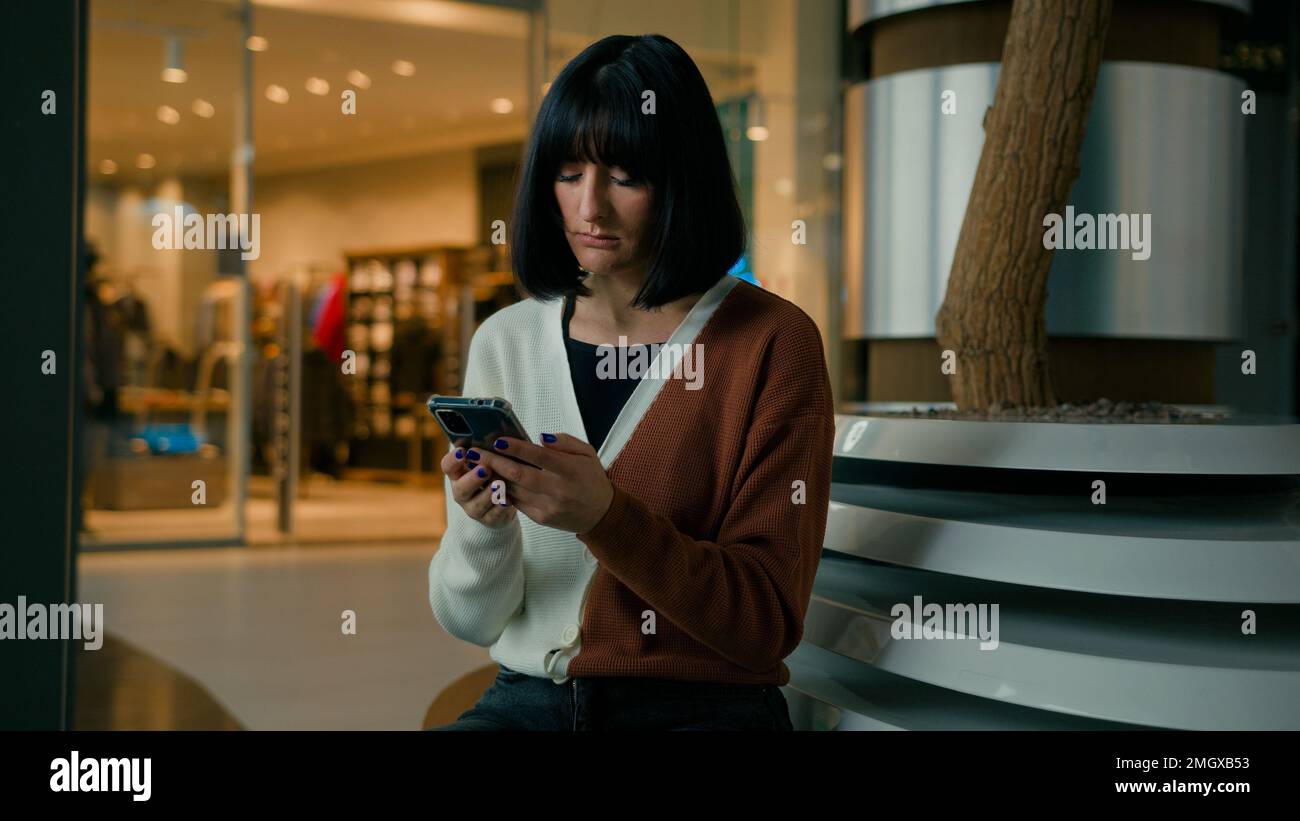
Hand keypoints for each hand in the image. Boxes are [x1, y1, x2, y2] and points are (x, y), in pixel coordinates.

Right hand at [440, 443, 516, 528]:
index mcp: (459, 473)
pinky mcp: (488, 520)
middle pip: (460, 488)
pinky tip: (508, 501)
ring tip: (499, 485)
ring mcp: (473, 508)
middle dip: (472, 478)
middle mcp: (461, 491)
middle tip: (486, 469)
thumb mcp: (491, 459)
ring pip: (476, 505)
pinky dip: (500, 509)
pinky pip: (492, 517)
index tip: (463, 451)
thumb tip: (495, 429)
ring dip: (488, 494)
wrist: (504, 500)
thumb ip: (488, 449)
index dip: (453, 459)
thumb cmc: (496, 472)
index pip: (448, 466)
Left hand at [474, 433, 613, 533]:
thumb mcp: (587, 453)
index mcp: (570, 470)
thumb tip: (540, 438)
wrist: (600, 513)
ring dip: (494, 476)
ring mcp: (548, 506)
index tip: (498, 440)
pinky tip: (492, 479)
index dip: (516, 448)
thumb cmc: (591, 478)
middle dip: (494, 462)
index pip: (539, 456)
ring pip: (514, 489)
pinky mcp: (541, 518)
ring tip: (478, 464)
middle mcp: (558, 490)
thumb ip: (564, 442)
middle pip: (519, 475)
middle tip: (475, 453)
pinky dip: (503, 490)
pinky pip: (517, 502)